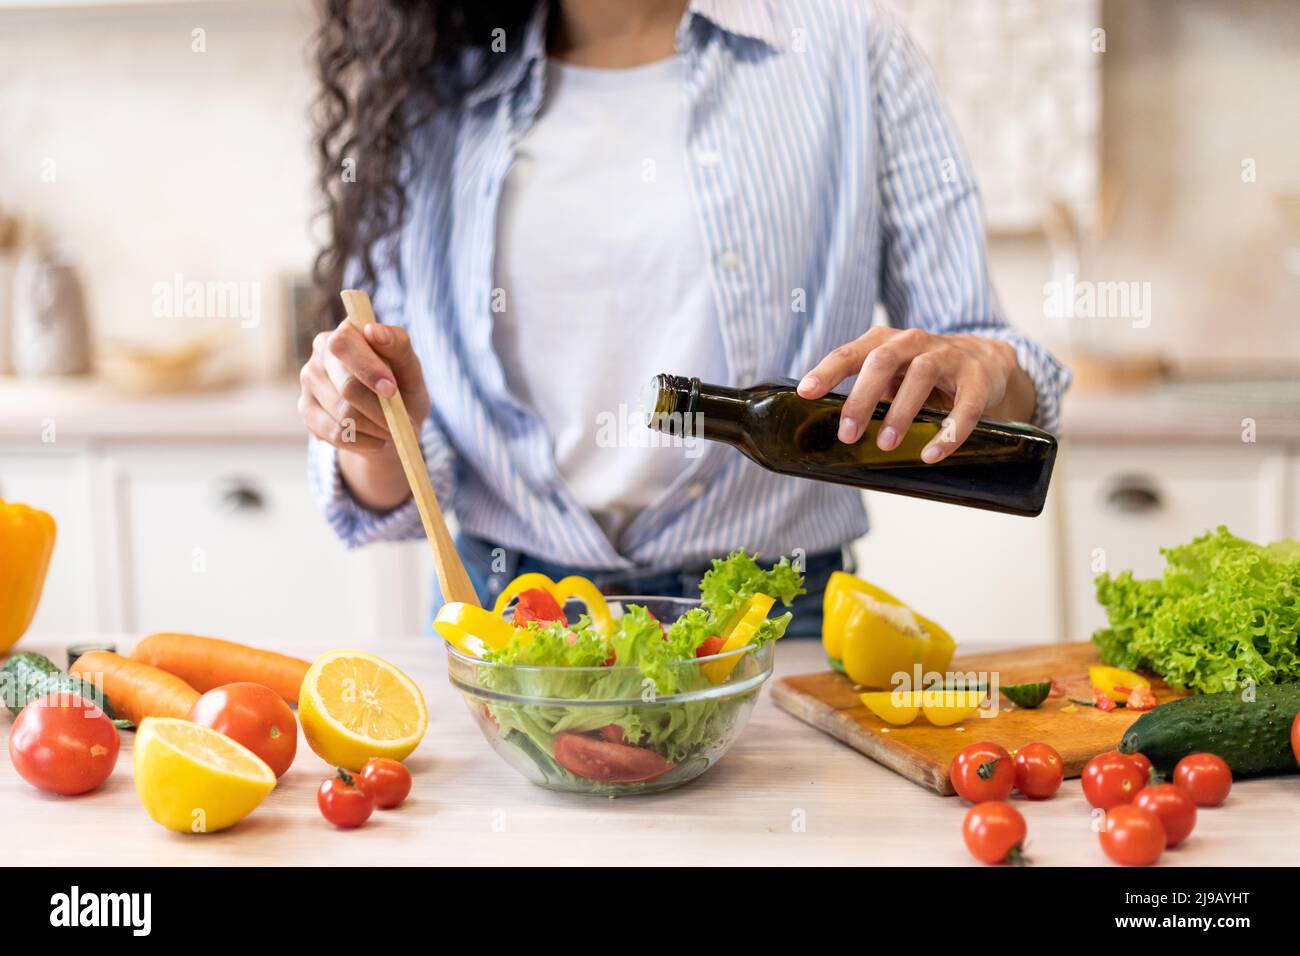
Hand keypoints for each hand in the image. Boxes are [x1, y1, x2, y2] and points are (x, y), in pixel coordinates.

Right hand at [298, 318, 430, 509]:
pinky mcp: (305, 409)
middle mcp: (321, 351)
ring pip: (342, 414)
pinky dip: (363, 441)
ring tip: (394, 432)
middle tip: (405, 424)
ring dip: (376, 429)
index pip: (344, 343)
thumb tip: (374, 331)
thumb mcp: (410, 367)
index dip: (368, 368)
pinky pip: (334, 433)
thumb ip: (398, 345)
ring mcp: (309, 380)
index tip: (391, 390)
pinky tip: (376, 440)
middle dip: (380, 410)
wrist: (391, 421)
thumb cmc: (403, 386)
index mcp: (347, 331)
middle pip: (346, 386)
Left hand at [798, 327, 1031, 462]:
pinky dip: (949, 431)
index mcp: (885, 342)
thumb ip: (865, 393)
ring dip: (901, 412)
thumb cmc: (924, 373)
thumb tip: (831, 431)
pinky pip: (965, 405)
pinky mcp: (977, 378)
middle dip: (862, 398)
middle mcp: (914, 342)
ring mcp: (947, 356)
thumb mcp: (891, 376)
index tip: (806, 392)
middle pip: (882, 361)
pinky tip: (932, 453)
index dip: (827, 371)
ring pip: (921, 375)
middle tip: (848, 434)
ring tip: (886, 444)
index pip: (850, 353)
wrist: (986, 361)